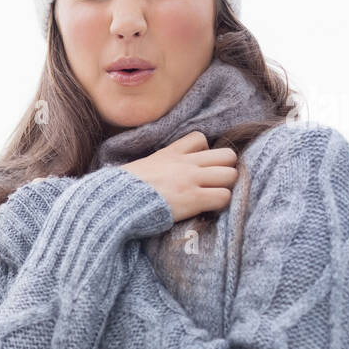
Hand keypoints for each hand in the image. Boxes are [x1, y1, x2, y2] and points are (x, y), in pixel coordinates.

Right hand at [121, 130, 237, 223]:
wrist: (117, 201)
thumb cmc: (124, 189)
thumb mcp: (142, 167)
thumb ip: (159, 165)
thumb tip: (161, 176)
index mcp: (171, 153)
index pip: (200, 139)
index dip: (205, 153)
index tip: (196, 167)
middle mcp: (186, 163)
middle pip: (227, 155)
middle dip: (224, 169)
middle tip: (213, 183)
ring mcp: (191, 180)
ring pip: (231, 175)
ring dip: (226, 187)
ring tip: (212, 197)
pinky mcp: (193, 198)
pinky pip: (224, 197)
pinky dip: (220, 204)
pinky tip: (208, 210)